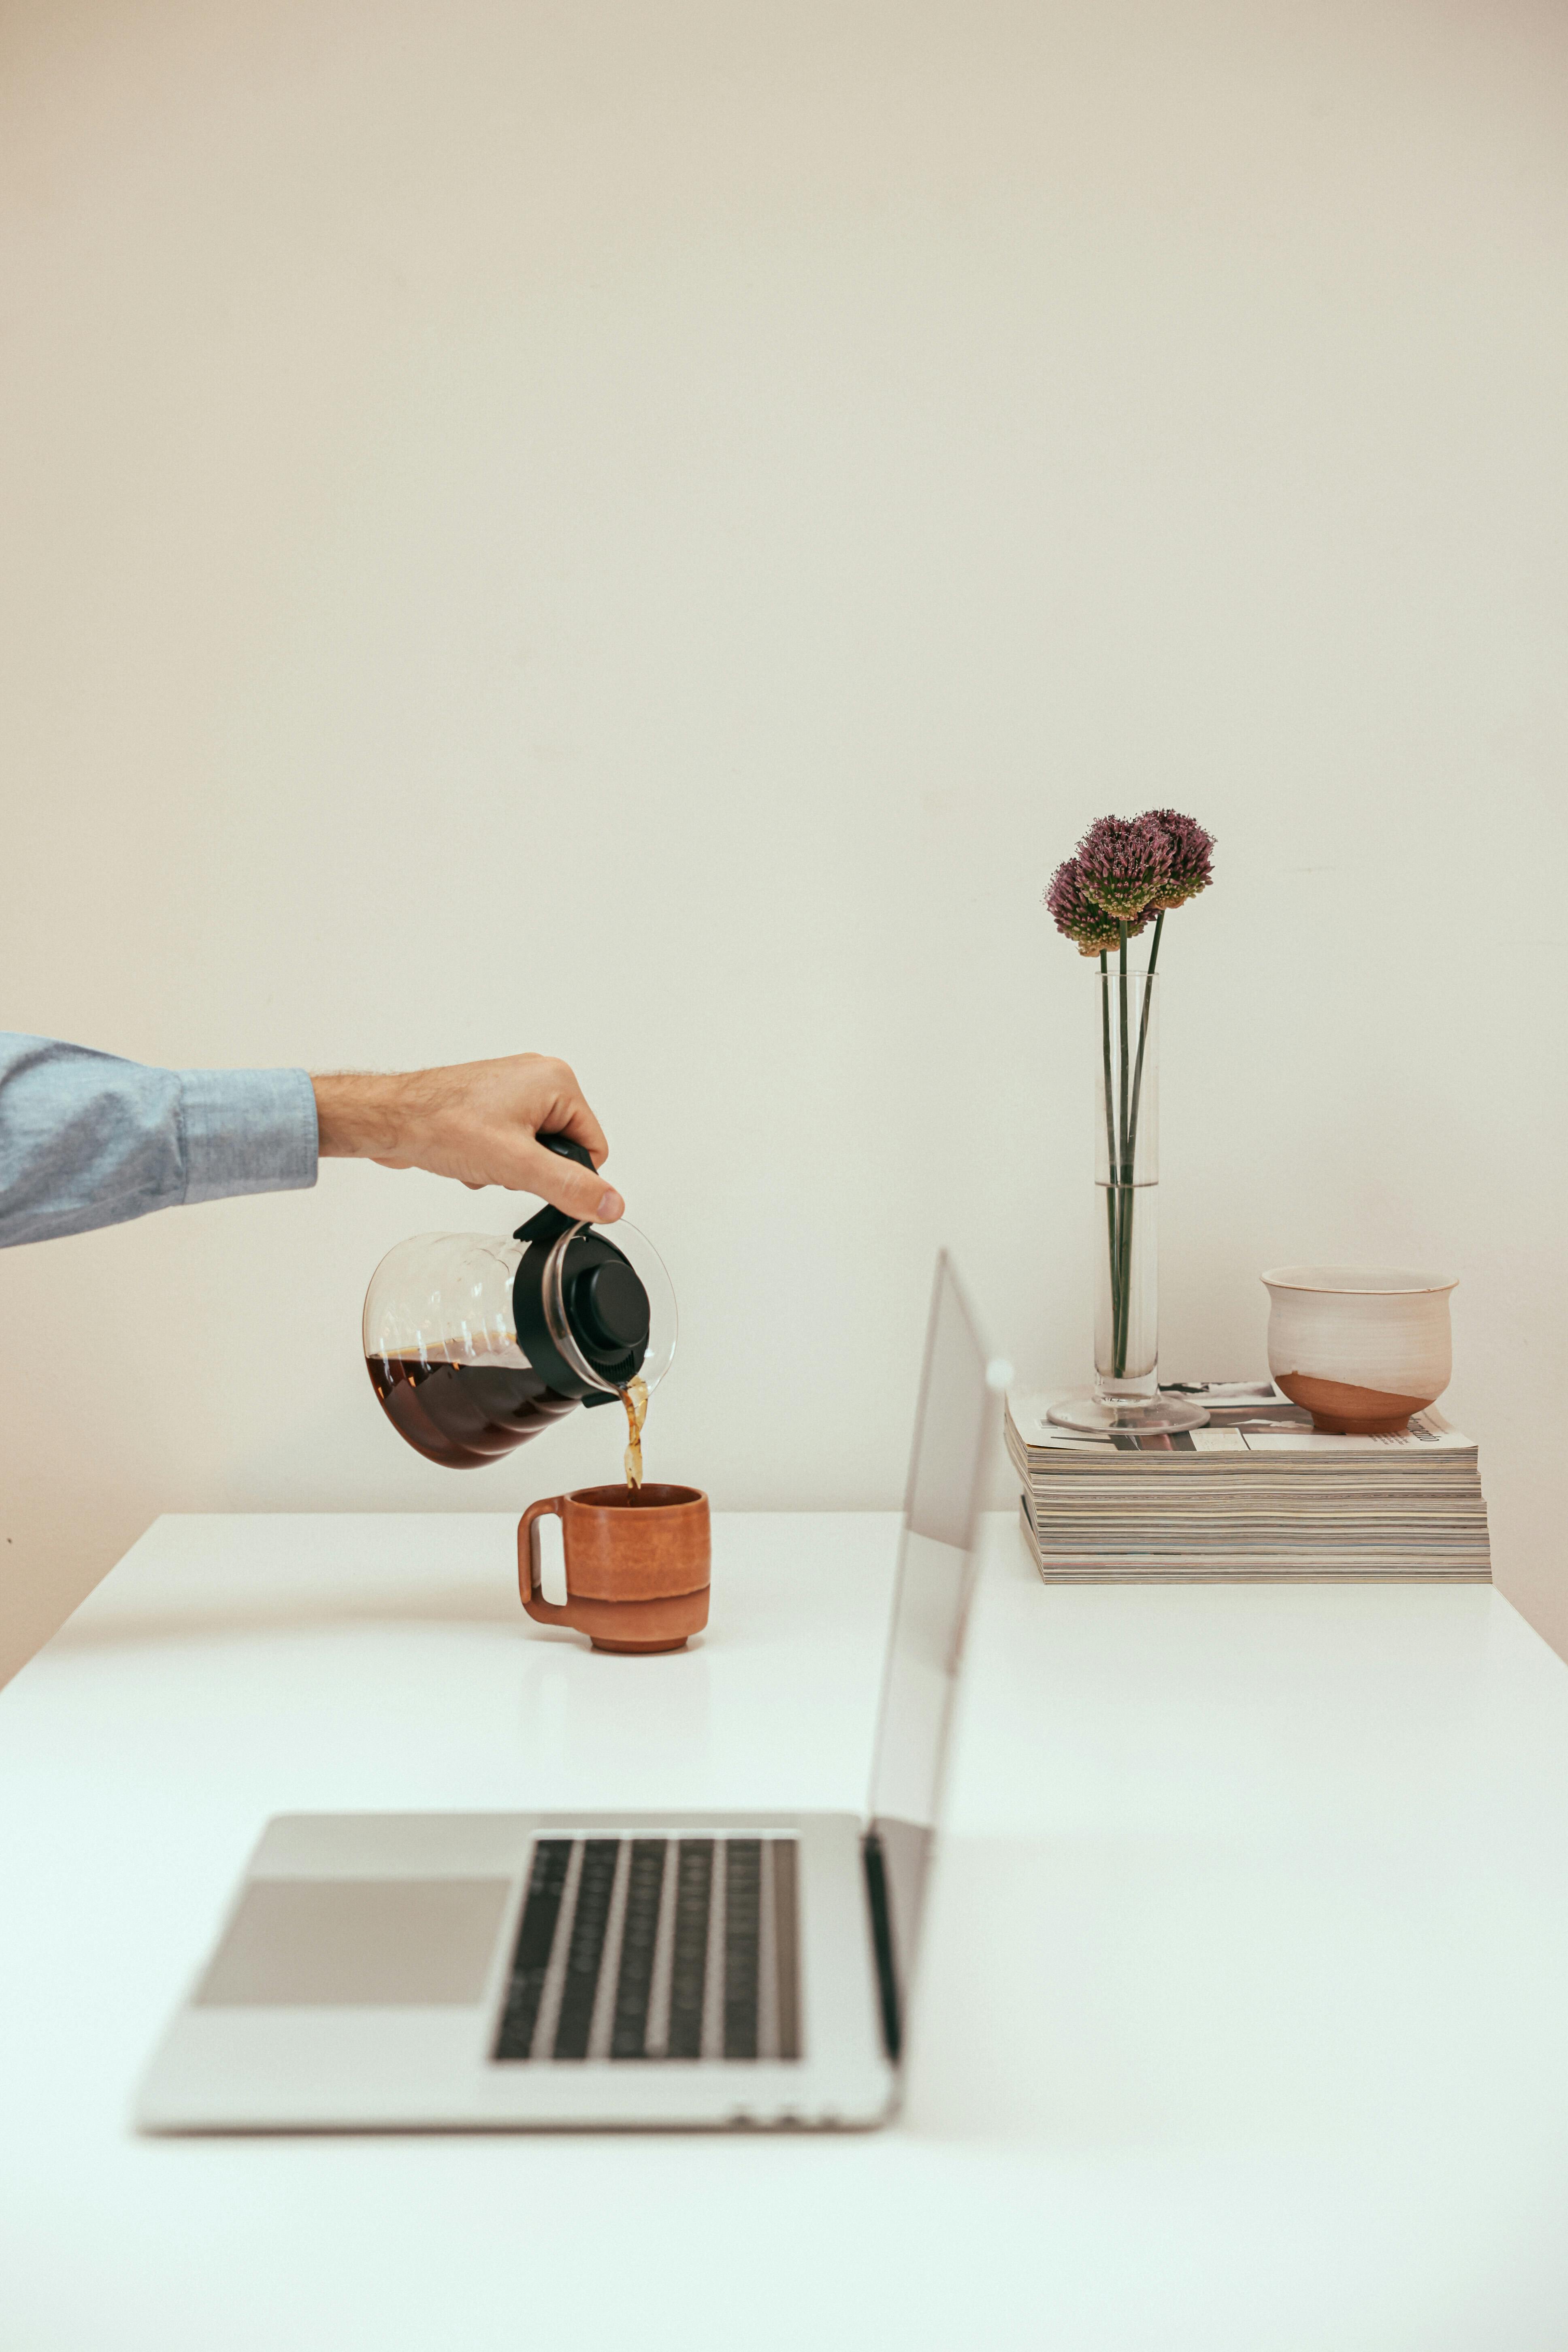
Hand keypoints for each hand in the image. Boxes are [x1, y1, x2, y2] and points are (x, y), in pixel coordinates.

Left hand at [312, 1056, 623, 1221]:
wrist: (388, 1118)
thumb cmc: (441, 1124)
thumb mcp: (517, 1165)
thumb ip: (569, 1187)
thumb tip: (612, 1204)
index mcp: (556, 1081)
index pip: (593, 1148)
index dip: (566, 1175)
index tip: (532, 1176)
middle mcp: (538, 1078)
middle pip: (564, 1149)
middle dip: (533, 1170)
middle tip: (502, 1165)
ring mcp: (513, 1089)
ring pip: (536, 1150)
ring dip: (510, 1167)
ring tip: (481, 1158)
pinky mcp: (491, 1103)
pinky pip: (512, 1143)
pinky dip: (494, 1158)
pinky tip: (469, 1155)